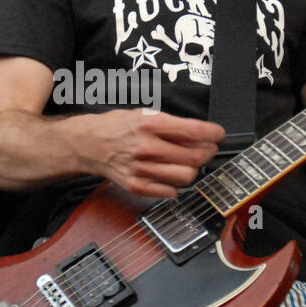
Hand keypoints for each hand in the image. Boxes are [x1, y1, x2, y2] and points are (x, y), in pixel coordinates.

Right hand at [80, 109, 223, 197]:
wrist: (87, 144)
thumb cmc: (117, 127)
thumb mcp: (144, 114)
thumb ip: (171, 124)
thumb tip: (200, 133)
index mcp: (150, 124)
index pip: (194, 131)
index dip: (213, 133)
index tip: (218, 134)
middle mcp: (146, 147)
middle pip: (195, 157)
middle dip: (207, 151)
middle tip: (206, 148)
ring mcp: (141, 169)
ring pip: (186, 177)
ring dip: (192, 169)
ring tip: (185, 162)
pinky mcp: (137, 186)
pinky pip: (170, 191)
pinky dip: (175, 184)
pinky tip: (168, 174)